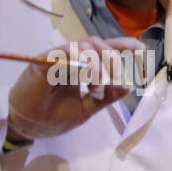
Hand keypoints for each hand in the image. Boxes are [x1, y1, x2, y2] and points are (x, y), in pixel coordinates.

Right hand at [7, 36, 142, 139]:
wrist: (29, 126)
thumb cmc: (55, 116)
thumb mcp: (87, 108)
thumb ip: (106, 97)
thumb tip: (128, 87)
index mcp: (85, 67)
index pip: (107, 50)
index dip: (126, 48)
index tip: (142, 56)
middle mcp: (73, 58)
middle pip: (99, 44)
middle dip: (114, 59)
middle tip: (116, 79)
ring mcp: (60, 57)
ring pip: (85, 45)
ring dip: (99, 63)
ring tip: (97, 86)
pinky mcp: (44, 60)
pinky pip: (65, 50)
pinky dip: (80, 58)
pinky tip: (87, 72)